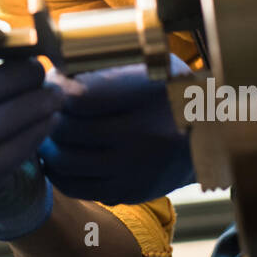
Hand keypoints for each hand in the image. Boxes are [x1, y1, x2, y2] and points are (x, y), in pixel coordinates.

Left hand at [38, 57, 194, 205]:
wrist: (212, 138)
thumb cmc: (173, 91)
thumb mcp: (153, 64)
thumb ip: (110, 65)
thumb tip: (58, 69)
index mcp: (146, 95)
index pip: (79, 96)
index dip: (56, 87)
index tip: (54, 80)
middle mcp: (142, 134)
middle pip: (68, 130)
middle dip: (47, 114)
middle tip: (44, 105)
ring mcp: (135, 168)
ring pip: (66, 161)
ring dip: (47, 144)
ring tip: (48, 129)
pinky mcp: (129, 192)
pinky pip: (77, 186)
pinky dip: (59, 171)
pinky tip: (59, 155)